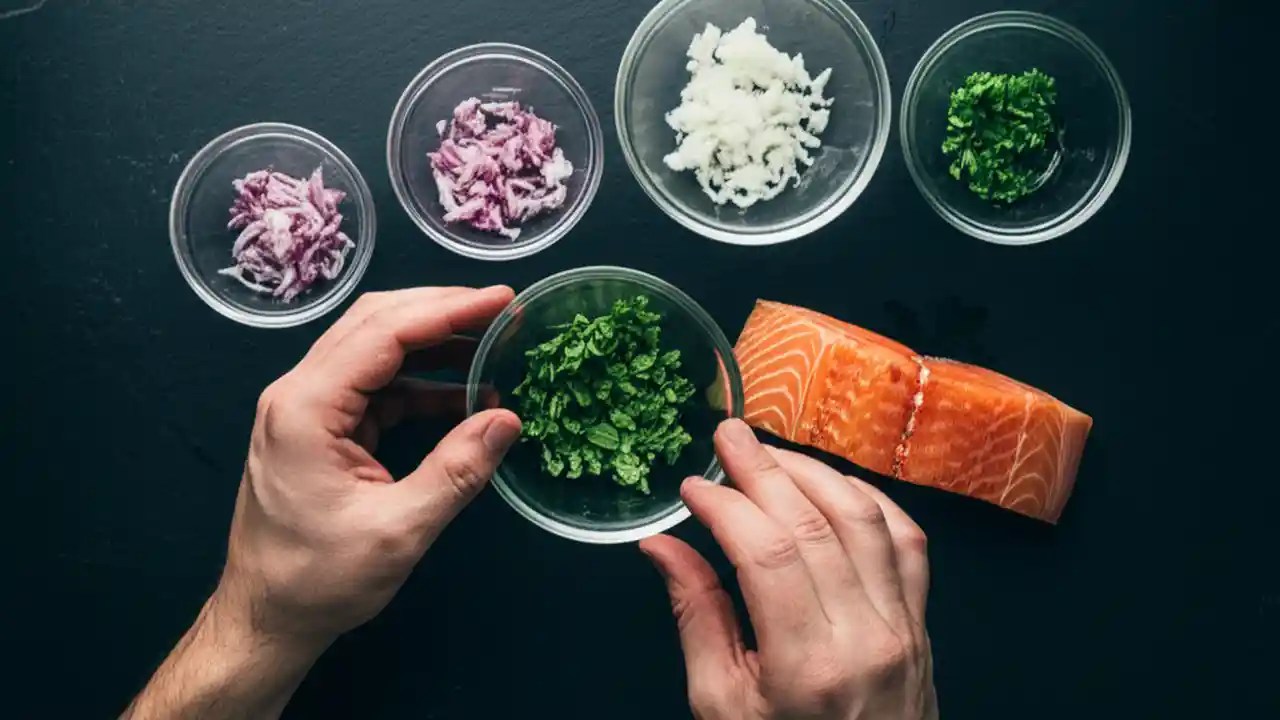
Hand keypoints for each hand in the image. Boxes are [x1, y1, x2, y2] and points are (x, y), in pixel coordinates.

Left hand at [126, 286, 521, 718]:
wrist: (264, 620)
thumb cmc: (318, 581)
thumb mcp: (398, 531)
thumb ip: (456, 471)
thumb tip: (508, 420)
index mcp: (306, 407)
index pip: (384, 332)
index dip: (448, 311)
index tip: (503, 301)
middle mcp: (298, 394)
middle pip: (375, 324)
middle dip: (441, 312)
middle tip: (503, 312)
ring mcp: (306, 410)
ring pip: (374, 350)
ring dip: (433, 345)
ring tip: (492, 346)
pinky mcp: (319, 430)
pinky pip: (374, 387)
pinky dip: (420, 384)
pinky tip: (463, 396)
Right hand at [640, 419, 936, 719]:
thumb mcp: (722, 707)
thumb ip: (697, 619)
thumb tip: (662, 545)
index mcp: (806, 667)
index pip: (765, 552)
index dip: (725, 505)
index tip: (692, 486)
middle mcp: (865, 637)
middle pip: (813, 522)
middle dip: (763, 468)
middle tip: (726, 434)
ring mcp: (904, 626)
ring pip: (864, 518)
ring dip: (813, 472)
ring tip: (770, 453)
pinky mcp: (923, 622)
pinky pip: (907, 539)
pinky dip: (869, 499)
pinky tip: (833, 484)